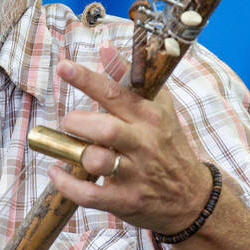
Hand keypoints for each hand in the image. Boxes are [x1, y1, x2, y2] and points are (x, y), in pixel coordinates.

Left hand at [48, 59, 213, 235]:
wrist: (192, 196)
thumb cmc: (169, 145)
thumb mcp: (159, 108)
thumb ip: (130, 78)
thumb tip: (105, 48)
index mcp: (149, 117)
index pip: (115, 92)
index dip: (87, 79)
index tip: (64, 67)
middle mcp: (143, 143)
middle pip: (104, 128)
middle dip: (78, 122)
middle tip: (70, 122)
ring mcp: (135, 174)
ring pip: (96, 160)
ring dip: (74, 153)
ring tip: (69, 149)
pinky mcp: (126, 200)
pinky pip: (88, 194)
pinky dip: (66, 184)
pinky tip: (56, 172)